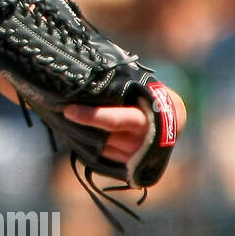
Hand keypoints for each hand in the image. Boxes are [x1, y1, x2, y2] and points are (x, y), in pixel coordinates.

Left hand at [63, 87, 187, 163]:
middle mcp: (137, 143)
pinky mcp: (124, 164)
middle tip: (61, 110)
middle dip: (79, 124)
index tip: (68, 110)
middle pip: (99, 135)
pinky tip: (81, 128)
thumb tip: (93, 71)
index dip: (90, 116)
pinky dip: (89, 142)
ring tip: (71, 116)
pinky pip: (98, 153)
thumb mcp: (144, 89)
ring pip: (96, 146)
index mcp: (143, 120)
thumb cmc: (153, 98)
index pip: (113, 120)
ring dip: (81, 133)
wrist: (174, 124)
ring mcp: (130, 156)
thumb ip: (123, 86)